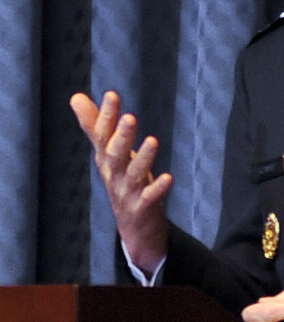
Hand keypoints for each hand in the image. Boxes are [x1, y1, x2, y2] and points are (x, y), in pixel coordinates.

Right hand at [70, 90, 170, 276]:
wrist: (133, 227)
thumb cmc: (123, 182)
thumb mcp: (109, 154)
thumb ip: (96, 126)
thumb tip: (76, 96)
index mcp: (105, 160)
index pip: (102, 135)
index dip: (106, 116)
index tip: (112, 94)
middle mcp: (113, 175)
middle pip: (114, 154)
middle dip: (121, 136)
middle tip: (130, 117)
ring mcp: (126, 193)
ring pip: (132, 175)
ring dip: (142, 158)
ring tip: (152, 141)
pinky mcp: (142, 208)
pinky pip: (149, 197)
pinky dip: (158, 188)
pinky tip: (169, 178)